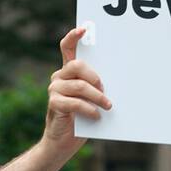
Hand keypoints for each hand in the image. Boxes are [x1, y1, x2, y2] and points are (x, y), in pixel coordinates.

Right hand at [44, 28, 111, 153]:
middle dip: (95, 76)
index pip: (67, 48)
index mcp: (68, 72)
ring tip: (108, 106)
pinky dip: (88, 109)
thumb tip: (116, 82)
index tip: (84, 28)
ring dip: (97, 96)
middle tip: (105, 89)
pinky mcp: (54, 104)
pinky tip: (96, 115)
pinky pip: (74, 102)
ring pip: (79, 85)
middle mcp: (59, 77)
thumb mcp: (92, 100)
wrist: (63, 142)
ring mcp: (55, 90)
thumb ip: (97, 87)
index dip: (74, 36)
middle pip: (77, 65)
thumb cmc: (82, 119)